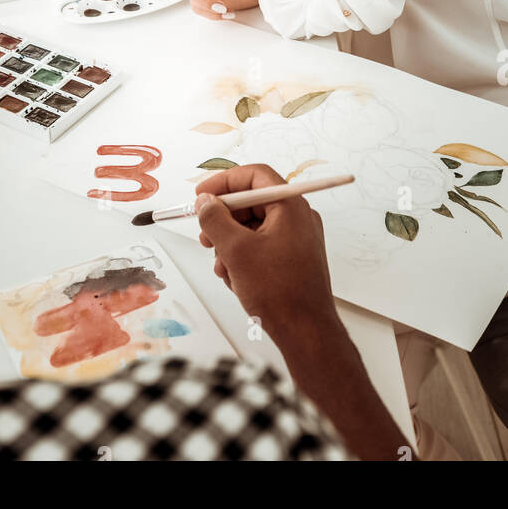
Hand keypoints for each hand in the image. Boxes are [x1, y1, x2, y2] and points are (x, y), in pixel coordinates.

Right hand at [194, 164, 339, 342]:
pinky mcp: (292, 259)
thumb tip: (205, 202)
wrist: (306, 333)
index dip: (224, 182)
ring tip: (222, 267)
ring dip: (230, 244)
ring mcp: (296, 240)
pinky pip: (261, 246)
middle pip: (252, 203)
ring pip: (253, 228)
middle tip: (205, 235)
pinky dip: (243, 258)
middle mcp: (297, 218)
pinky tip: (234, 278)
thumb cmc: (280, 292)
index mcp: (290, 206)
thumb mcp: (236, 251)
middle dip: (223, 219)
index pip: (255, 176)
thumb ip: (215, 220)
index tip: (201, 195)